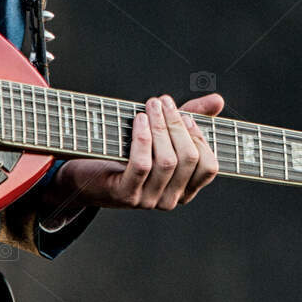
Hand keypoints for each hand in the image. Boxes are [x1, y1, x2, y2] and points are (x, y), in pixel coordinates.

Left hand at [43, 93, 223, 217]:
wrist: (84, 178)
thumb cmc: (125, 153)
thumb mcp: (160, 135)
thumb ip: (190, 119)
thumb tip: (218, 100)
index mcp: (184, 189)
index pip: (209, 166)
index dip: (200, 137)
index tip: (185, 114)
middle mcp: (170, 199)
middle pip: (189, 159)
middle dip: (177, 124)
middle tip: (163, 101)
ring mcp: (149, 200)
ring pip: (168, 161)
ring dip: (161, 127)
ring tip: (151, 106)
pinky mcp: (127, 195)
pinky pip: (143, 165)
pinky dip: (143, 138)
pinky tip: (140, 120)